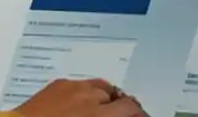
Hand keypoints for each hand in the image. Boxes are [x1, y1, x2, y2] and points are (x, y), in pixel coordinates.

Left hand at [12, 78, 146, 116]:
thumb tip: (119, 115)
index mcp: (98, 115)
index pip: (130, 108)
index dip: (138, 113)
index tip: (140, 116)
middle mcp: (88, 96)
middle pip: (115, 95)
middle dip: (118, 106)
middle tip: (116, 115)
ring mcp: (72, 86)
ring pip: (98, 86)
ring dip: (102, 97)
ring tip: (98, 108)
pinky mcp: (57, 83)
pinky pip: (79, 85)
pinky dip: (83, 93)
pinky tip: (76, 104)